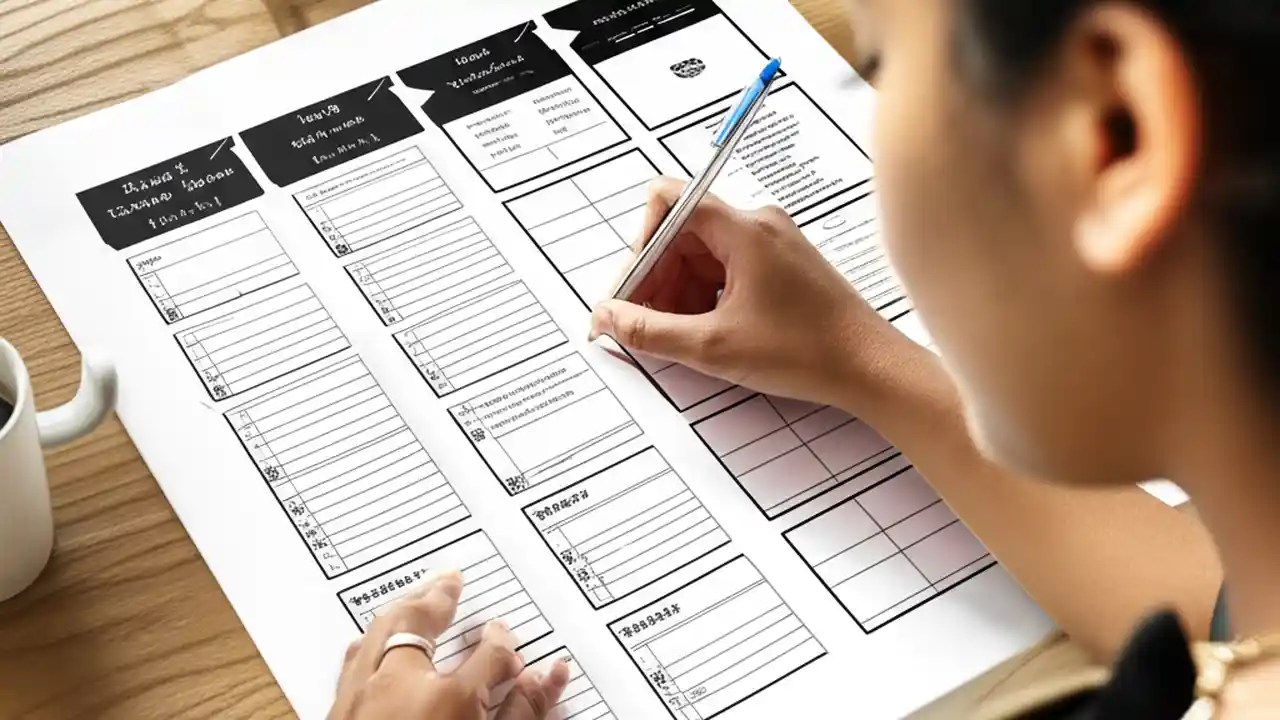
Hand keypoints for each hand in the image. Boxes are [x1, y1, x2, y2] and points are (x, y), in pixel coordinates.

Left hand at [328, 570, 569, 719]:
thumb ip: (520, 714)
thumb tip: (546, 678)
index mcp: (447, 700)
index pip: (489, 654)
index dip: (501, 643)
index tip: (504, 637)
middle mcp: (397, 688)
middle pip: (418, 621)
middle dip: (436, 598)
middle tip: (450, 581)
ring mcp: (360, 699)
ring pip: (377, 633)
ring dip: (398, 611)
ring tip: (415, 598)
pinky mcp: (334, 715)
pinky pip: (351, 662)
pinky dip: (368, 643)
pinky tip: (373, 639)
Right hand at [590, 177, 916, 411]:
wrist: (870, 367)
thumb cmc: (810, 351)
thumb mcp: (713, 347)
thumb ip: (650, 330)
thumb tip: (609, 316)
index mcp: (743, 229)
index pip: (667, 203)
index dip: (640, 246)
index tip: (634, 288)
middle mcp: (757, 225)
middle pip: (681, 233)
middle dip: (656, 278)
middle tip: (644, 322)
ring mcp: (771, 245)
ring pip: (702, 255)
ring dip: (679, 292)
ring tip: (679, 335)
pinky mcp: (781, 266)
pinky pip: (726, 269)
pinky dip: (706, 297)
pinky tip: (707, 332)